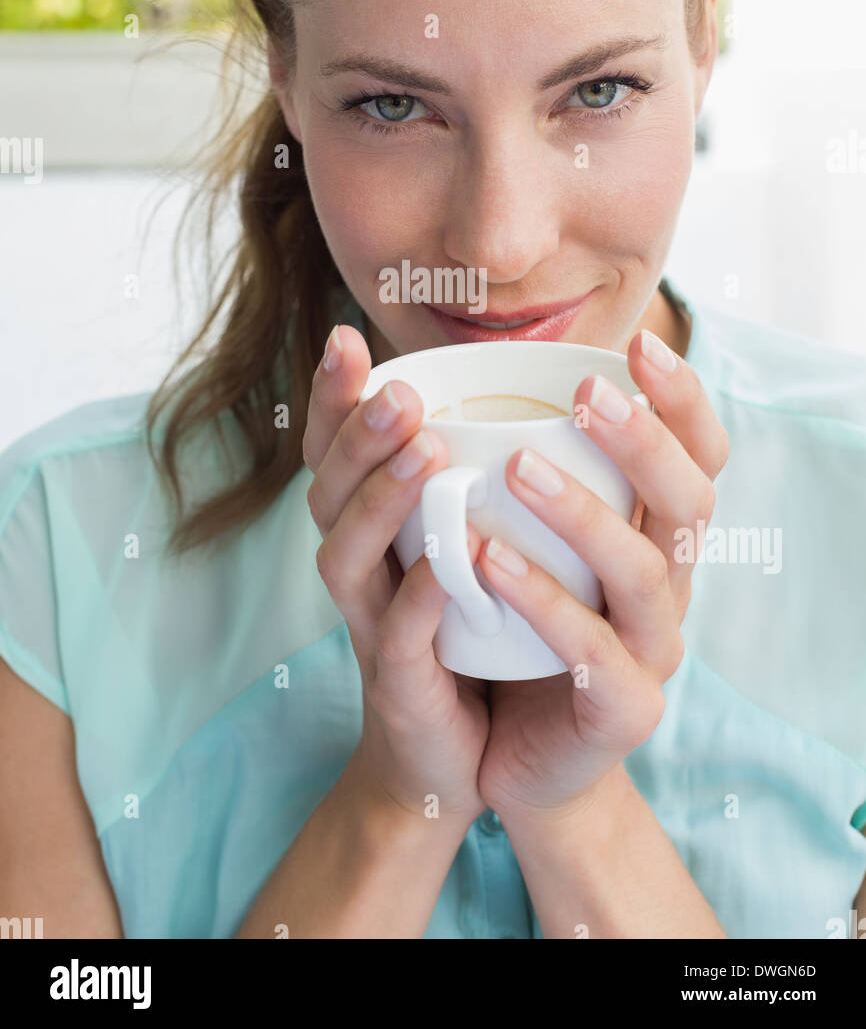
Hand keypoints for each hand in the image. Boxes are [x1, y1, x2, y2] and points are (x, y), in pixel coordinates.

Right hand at [303, 324, 490, 829]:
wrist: (464, 755)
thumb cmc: (473, 631)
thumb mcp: (468, 540)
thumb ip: (477, 473)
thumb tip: (528, 380)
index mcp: (371, 526)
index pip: (335, 450)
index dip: (333, 397)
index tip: (344, 337)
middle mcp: (358, 568)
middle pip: (329, 490)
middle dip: (358, 434)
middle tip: (399, 392)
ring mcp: (370, 625)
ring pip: (348, 554)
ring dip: (382, 498)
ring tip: (423, 447)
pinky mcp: (400, 683)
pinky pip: (400, 636)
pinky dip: (416, 595)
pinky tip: (445, 561)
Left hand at [471, 328, 729, 820]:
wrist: (511, 754)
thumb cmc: (512, 629)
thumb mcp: (526, 542)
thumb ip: (524, 474)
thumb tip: (480, 376)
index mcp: (654, 535)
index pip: (697, 456)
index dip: (683, 401)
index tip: (641, 343)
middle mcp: (668, 585)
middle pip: (690, 500)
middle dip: (644, 440)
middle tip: (587, 393)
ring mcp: (652, 648)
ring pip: (642, 570)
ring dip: (582, 512)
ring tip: (516, 467)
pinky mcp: (621, 707)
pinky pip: (590, 650)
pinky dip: (540, 599)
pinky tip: (488, 558)